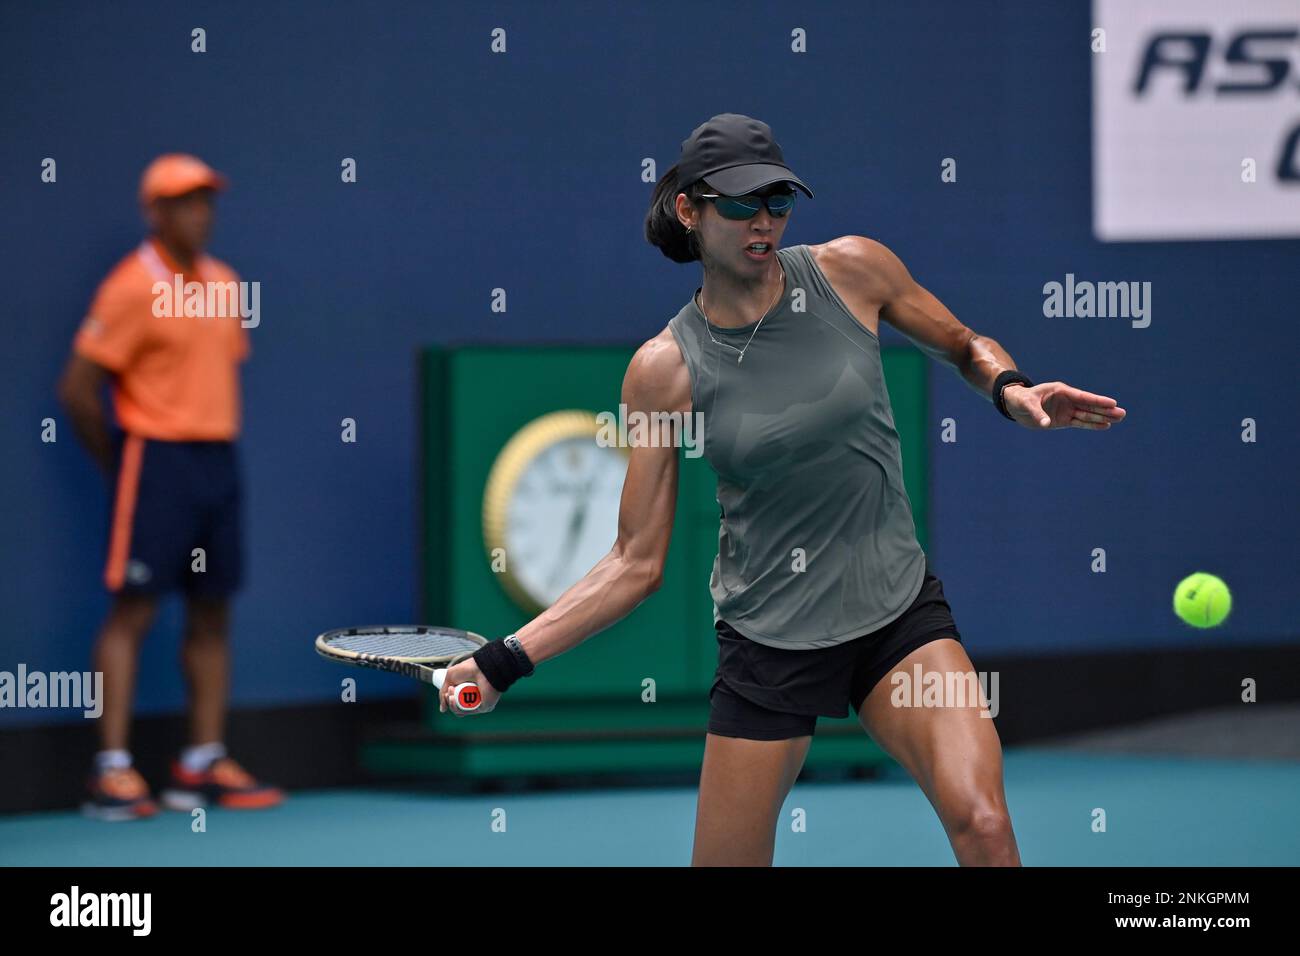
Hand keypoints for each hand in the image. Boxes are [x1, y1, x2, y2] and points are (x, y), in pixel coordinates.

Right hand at [438, 658, 500, 715]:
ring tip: (450, 694)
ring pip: (460, 712)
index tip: (448, 688)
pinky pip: (466, 712)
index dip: (448, 698)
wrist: (480, 667)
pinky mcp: (483, 707)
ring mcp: (478, 704)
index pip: (455, 702)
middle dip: (449, 701)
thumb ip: (443, 694)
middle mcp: (474, 699)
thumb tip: (443, 710)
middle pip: (456, 708)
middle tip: (449, 692)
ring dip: (451, 704)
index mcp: (467, 692)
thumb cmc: (468, 669)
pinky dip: (456, 707)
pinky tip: (452, 699)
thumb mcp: (450, 679)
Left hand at [1003, 382, 1125, 430]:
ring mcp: (1066, 410)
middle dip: (1105, 410)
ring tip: (1118, 419)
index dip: (1097, 401)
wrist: (1015, 405)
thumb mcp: (1027, 404)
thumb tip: (1045, 424)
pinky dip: (1091, 425)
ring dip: (1102, 418)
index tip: (1112, 403)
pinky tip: (1104, 426)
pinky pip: (1080, 423)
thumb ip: (1037, 413)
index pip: (1083, 397)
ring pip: (1087, 415)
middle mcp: (1067, 400)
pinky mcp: (1063, 420)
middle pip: (1089, 406)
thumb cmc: (1021, 399)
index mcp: (1061, 391)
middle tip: (1122, 413)